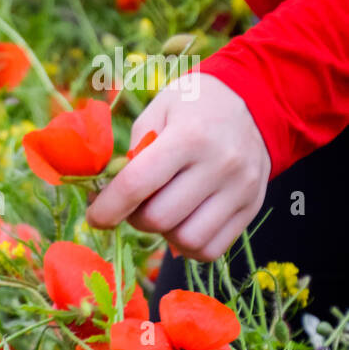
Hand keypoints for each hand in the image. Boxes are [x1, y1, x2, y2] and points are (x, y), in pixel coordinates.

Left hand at [86, 73, 269, 260]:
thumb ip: (131, 155)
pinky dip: (187, 245)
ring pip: (187, 240)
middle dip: (134, 219)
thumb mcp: (155, 114)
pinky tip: (182, 223)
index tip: (94, 217)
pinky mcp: (253, 207)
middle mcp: (221, 164)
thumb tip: (107, 196)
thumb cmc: (191, 107)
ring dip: (163, 234)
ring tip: (162, 211)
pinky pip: (211, 249)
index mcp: (189, 136)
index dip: (106, 209)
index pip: (136, 185)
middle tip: (133, 205)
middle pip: (160, 218)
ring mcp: (242, 188)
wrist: (254, 100)